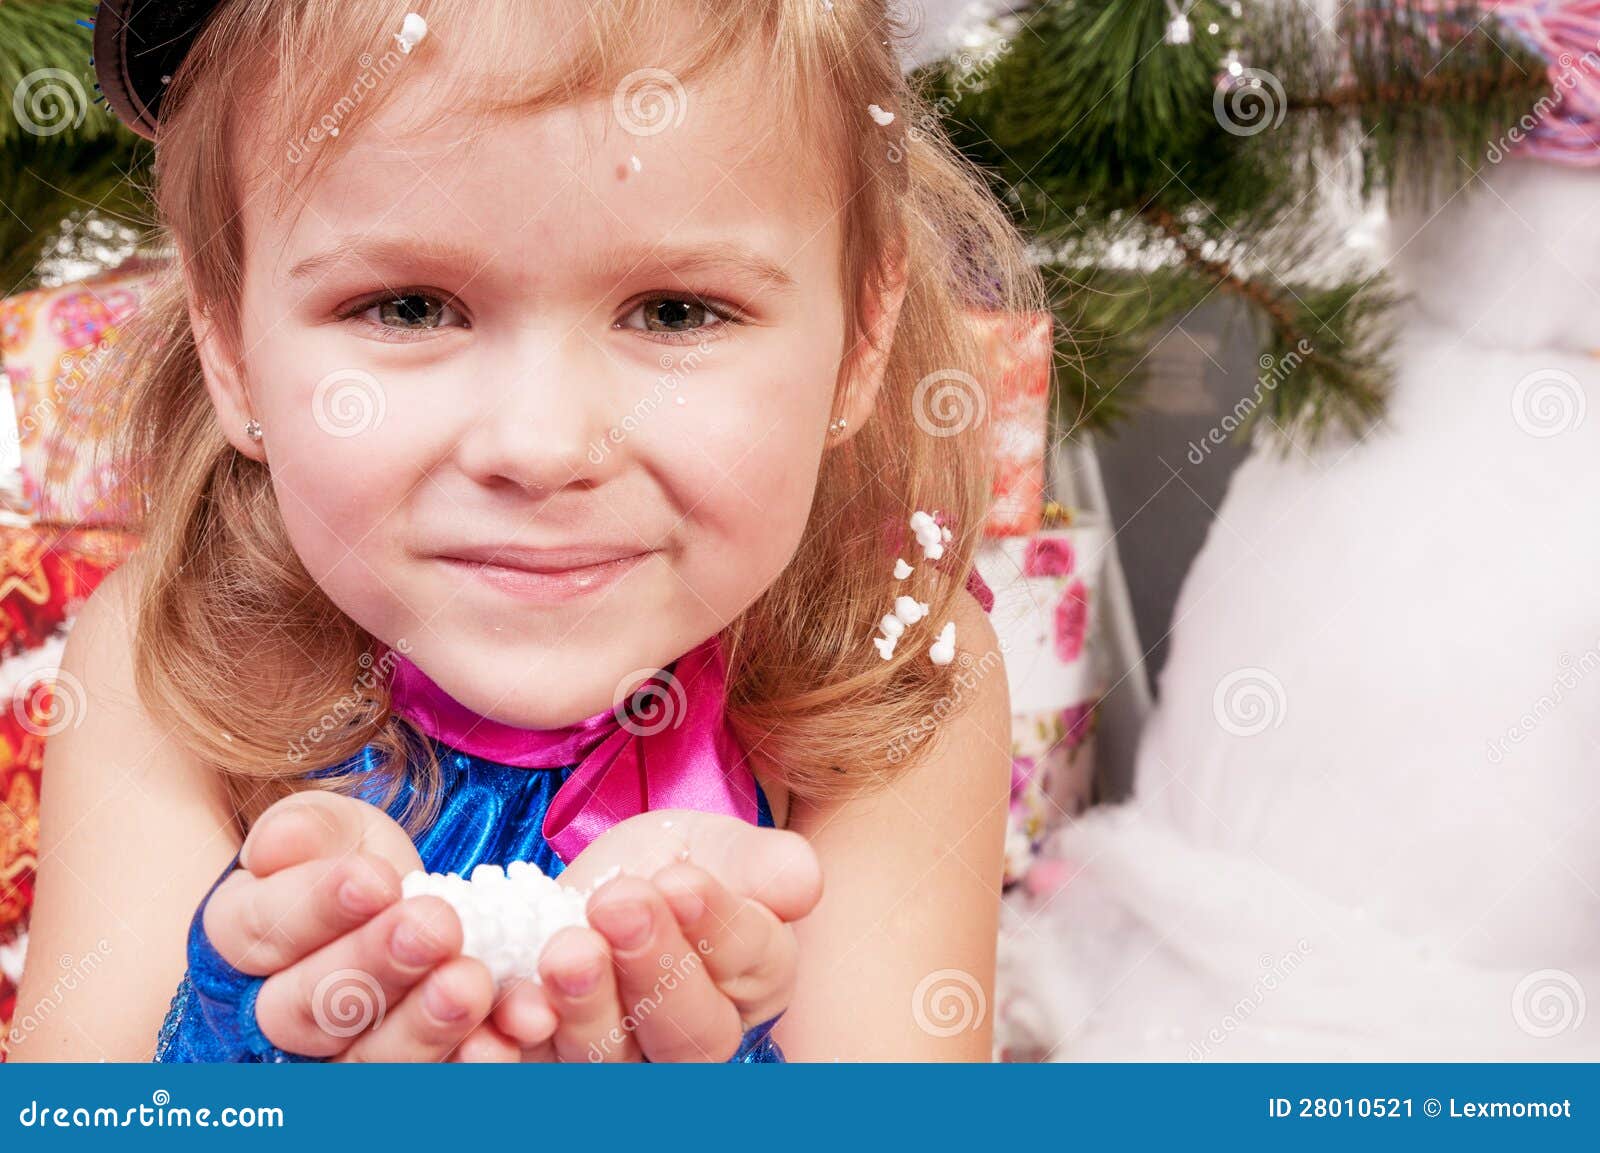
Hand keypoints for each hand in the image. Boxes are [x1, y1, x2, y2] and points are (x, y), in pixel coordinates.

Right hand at [208, 790, 533, 1060]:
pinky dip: (472, 1062)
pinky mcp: (402, 1078)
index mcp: (244, 941)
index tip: (375, 881)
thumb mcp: (335, 829)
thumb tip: (278, 843)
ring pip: (364, 1060)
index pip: (255, 931)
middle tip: (435, 927)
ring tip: (471, 983)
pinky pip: (430, 1085)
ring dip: (421, 1027)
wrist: (410, 908)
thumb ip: (306, 831)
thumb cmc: (352, 860)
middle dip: (373, 965)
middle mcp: (276, 1014)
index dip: (312, 908)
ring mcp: (337, 1060)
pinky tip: (510, 1031)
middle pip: (305, 1008)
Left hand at [466, 809, 821, 1061]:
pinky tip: (502, 1010)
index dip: (718, 927)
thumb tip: (802, 883)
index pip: (751, 962)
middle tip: (619, 905)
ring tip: (564, 949)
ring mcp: (621, 1058)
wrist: (599, 884)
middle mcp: (696, 1034)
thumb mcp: (717, 844)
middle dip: (652, 967)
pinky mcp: (547, 1060)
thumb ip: (763, 863)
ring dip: (585, 1008)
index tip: (683, 881)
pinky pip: (532, 1068)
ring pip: (611, 1058)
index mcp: (755, 977)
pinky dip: (512, 1045)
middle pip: (687, 1031)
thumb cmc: (675, 863)